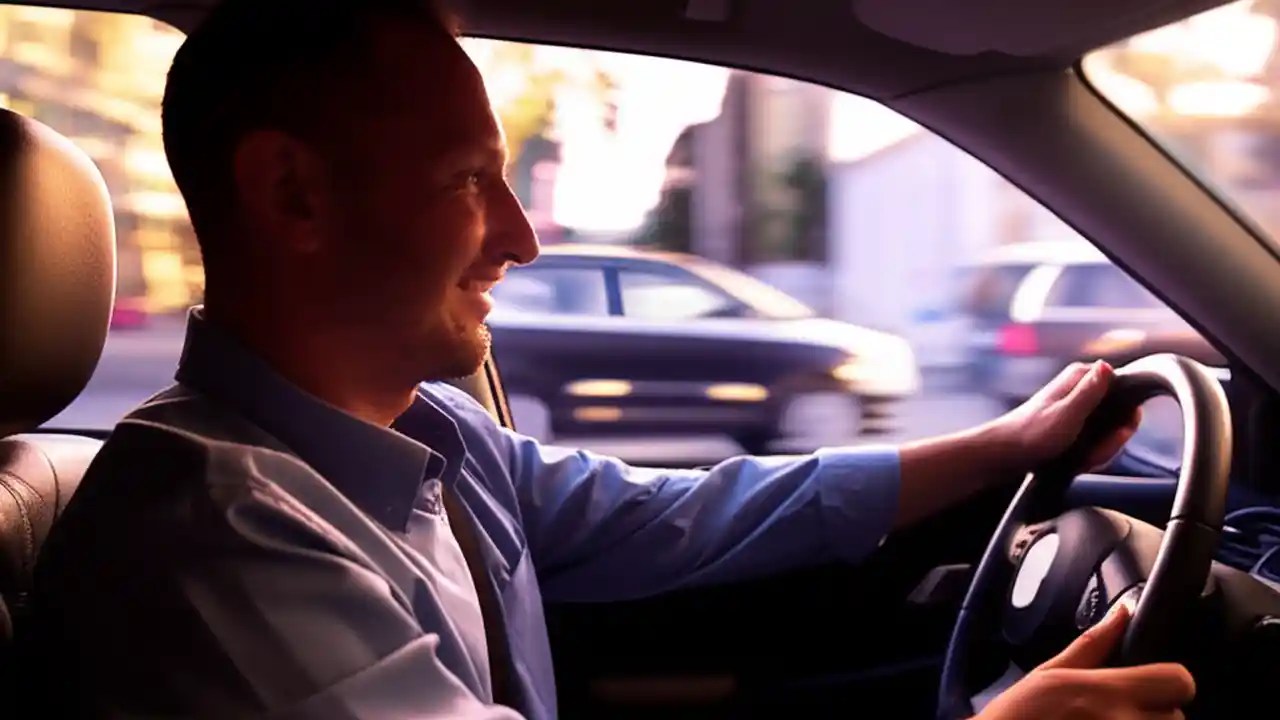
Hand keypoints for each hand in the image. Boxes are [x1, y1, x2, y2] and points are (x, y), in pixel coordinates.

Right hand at [978, 604, 1195, 719]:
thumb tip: (1124, 611)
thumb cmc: (1016, 719)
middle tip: (1117, 715)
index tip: (1150, 685)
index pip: (1178, 681)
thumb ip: (1093, 644)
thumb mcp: (1049, 674)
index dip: (1167, 681)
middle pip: (1177, 717)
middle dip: (1153, 716)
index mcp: (1106, 692)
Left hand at [987, 360, 1141, 472]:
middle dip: (1108, 443)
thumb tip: (1107, 365)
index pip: (1128, 391)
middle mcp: (1082, 389)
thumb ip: (1089, 392)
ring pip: (1108, 435)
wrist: (1004, 454)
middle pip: (1120, 417)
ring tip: (1078, 460)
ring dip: (1097, 453)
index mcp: (1081, 377)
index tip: (1115, 435)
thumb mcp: (1066, 414)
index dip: (1126, 418)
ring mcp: (1079, 409)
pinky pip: (1095, 444)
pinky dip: (1088, 457)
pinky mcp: (1075, 426)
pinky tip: (1074, 463)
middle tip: (1089, 454)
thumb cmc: (1032, 434)